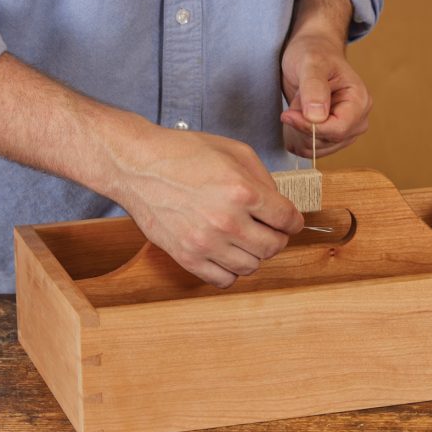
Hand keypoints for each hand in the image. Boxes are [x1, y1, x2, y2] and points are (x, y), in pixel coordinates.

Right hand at [118, 124, 303, 287]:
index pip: (287, 219)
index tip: (290, 222)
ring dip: (254, 255)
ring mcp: (205, 242)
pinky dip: (231, 271)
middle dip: (277, 238)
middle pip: (273, 247)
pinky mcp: (187, 257)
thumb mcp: (234, 151)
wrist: (137, 166)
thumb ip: (264, 178)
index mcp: (243, 191)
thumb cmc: (182, 154)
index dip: (294, 221)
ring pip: (251, 267)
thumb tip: (279, 205)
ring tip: (245, 241)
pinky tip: (227, 254)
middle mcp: (226, 221)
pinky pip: (223, 280)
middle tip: (269, 230)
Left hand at [280, 0, 371, 157]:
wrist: (311, 53)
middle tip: (293, 105)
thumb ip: (314, 87)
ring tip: (296, 108)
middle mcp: (358, 119)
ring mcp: (346, 131)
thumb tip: (317, 117)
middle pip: (326, 142)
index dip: (309, 127)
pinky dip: (296, 138)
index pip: (337, 130)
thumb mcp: (311, 63)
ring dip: (297, 133)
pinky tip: (295, 119)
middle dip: (302, 127)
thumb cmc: (313, 53)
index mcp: (359, 100)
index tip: (287, 114)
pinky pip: (311, 150)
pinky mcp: (332, 138)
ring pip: (316, 150)